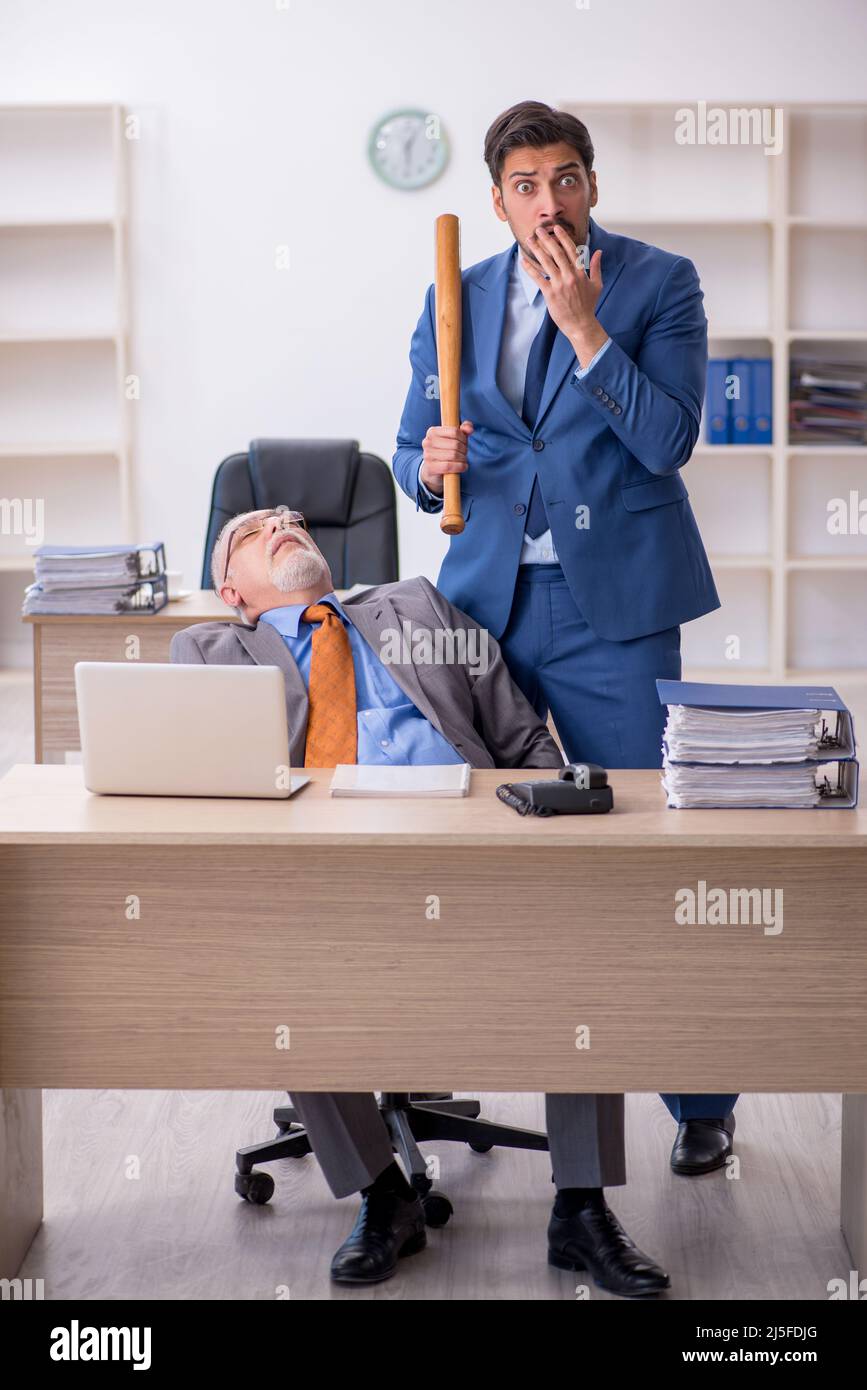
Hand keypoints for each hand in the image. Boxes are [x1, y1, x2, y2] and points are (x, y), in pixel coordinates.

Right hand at [420, 420, 472, 495]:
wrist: (432, 470)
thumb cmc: (446, 450)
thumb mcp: (455, 438)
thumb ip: (464, 429)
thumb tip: (469, 429)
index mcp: (432, 432)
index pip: (454, 432)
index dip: (464, 438)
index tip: (464, 443)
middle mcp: (427, 442)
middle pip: (455, 444)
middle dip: (464, 450)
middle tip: (464, 453)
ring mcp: (427, 455)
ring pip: (453, 455)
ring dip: (463, 459)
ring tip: (463, 460)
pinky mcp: (430, 468)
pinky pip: (449, 466)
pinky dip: (460, 467)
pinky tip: (463, 467)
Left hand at [520, 226, 605, 358]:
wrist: (581, 324)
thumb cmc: (588, 306)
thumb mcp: (596, 285)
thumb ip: (595, 267)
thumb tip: (598, 252)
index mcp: (580, 273)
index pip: (571, 250)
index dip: (563, 238)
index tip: (556, 228)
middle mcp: (570, 276)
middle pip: (557, 253)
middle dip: (547, 239)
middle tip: (539, 230)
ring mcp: (559, 285)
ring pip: (546, 263)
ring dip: (537, 249)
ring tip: (529, 240)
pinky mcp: (550, 294)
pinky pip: (538, 278)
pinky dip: (530, 269)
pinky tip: (523, 260)